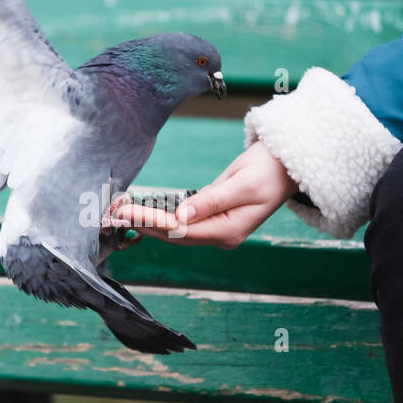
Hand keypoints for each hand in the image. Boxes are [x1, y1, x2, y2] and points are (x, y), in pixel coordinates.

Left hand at [115, 142, 298, 247]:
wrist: (287, 166)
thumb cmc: (269, 170)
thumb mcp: (241, 182)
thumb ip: (212, 200)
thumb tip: (181, 215)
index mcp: (229, 230)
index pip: (181, 230)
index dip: (152, 221)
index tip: (128, 212)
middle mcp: (222, 236)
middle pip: (174, 234)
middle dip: (144, 224)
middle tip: (115, 212)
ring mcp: (217, 229)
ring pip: (176, 230)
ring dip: (149, 222)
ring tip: (122, 212)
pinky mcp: (213, 218)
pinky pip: (182, 222)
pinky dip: (161, 216)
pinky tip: (143, 211)